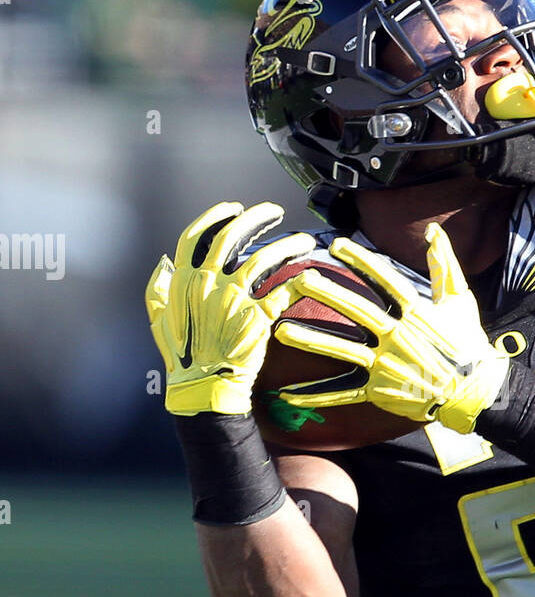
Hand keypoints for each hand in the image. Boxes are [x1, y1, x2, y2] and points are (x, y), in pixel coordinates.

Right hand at [145, 201, 315, 415]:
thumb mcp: (160, 320)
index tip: (235, 208)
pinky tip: (312, 272)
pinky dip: (301, 278)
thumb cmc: (183, 358)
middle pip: (232, 237)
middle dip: (256, 217)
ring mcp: (232, 300)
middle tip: (275, 212)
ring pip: (264, 258)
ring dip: (287, 244)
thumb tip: (165, 264)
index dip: (216, 217)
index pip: (196, 236)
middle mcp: (207, 284)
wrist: (204, 388)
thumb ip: (159, 290)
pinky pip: (284, 289)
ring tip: (304, 239)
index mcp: (183, 282)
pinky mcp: (257, 317)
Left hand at [273, 223, 509, 434]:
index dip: (360, 260)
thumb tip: (433, 231)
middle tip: (299, 279)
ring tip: (281, 331)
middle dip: (327, 293)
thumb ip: (444, 264)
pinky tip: (290, 394)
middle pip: (356, 310)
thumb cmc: (467, 343)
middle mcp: (397, 336)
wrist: (474, 391)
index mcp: (416, 312)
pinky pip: (344, 393)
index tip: (336, 245)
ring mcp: (386, 364)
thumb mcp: (460, 300)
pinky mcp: (380, 390)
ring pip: (342, 350)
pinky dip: (316, 395)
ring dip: (310, 340)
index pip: (383, 279)